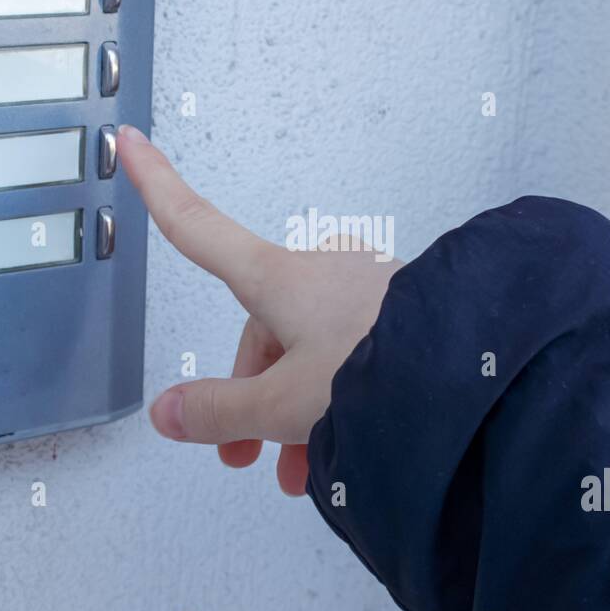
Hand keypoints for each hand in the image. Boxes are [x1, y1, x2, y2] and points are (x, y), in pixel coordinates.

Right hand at [117, 125, 401, 495]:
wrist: (479, 371)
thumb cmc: (384, 371)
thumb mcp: (284, 405)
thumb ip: (220, 412)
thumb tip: (166, 412)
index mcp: (278, 279)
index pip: (197, 227)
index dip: (156, 186)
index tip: (130, 140)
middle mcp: (319, 271)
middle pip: (260, 327)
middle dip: (253, 394)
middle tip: (249, 455)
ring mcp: (364, 287)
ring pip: (309, 347)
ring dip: (297, 406)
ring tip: (306, 470)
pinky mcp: (402, 308)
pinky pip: (351, 348)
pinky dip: (339, 390)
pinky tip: (349, 440)